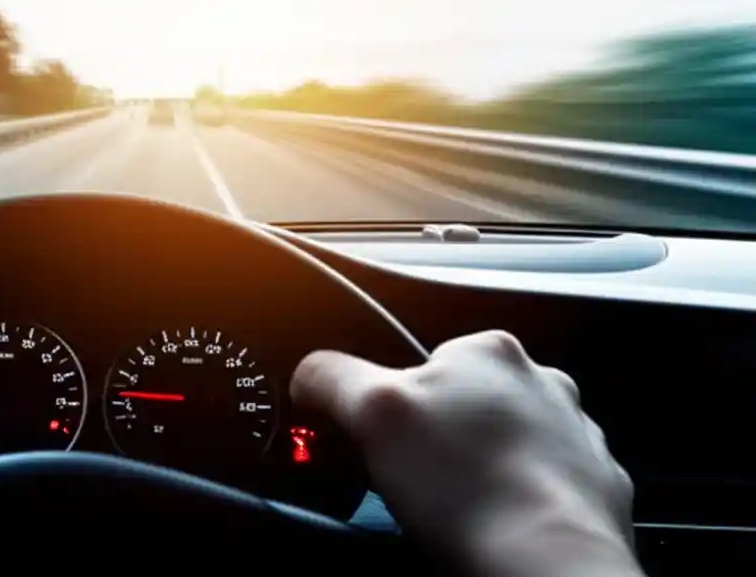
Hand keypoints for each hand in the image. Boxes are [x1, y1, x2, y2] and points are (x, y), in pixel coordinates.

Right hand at [292, 331, 639, 576]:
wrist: (549, 560)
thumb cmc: (468, 484)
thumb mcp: (369, 411)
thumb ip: (329, 377)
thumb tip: (310, 374)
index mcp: (488, 351)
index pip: (424, 362)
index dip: (396, 404)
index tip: (387, 442)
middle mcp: (543, 383)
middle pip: (468, 403)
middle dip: (442, 437)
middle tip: (417, 479)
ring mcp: (576, 435)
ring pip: (510, 444)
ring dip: (483, 469)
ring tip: (457, 509)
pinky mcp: (597, 485)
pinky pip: (545, 488)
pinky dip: (521, 504)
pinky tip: (497, 526)